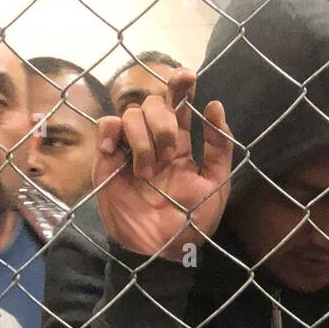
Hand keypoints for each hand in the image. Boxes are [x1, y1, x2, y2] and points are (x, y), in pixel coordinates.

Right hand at [93, 68, 232, 261]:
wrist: (162, 250)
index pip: (180, 106)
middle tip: (170, 151)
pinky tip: (118, 151)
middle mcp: (154, 142)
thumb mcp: (217, 184)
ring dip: (144, 138)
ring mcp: (130, 149)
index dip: (182, 86)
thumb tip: (215, 106)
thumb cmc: (192, 222)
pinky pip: (107, 127)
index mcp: (182, 146)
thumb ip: (221, 146)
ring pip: (132, 113)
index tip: (189, 78)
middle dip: (165, 121)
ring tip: (149, 170)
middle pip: (155, 103)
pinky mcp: (107, 159)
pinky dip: (113, 132)